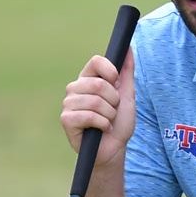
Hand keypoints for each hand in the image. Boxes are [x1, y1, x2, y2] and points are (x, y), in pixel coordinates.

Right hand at [61, 48, 135, 164]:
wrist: (114, 149)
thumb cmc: (119, 122)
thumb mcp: (127, 95)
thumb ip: (127, 71)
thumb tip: (129, 47)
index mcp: (88, 78)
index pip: (96, 61)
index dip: (110, 71)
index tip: (117, 83)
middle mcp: (75, 88)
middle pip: (98, 84)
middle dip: (114, 101)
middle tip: (113, 110)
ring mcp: (69, 103)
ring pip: (95, 102)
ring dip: (109, 115)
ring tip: (107, 121)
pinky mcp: (66, 120)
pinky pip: (88, 116)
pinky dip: (102, 124)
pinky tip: (101, 129)